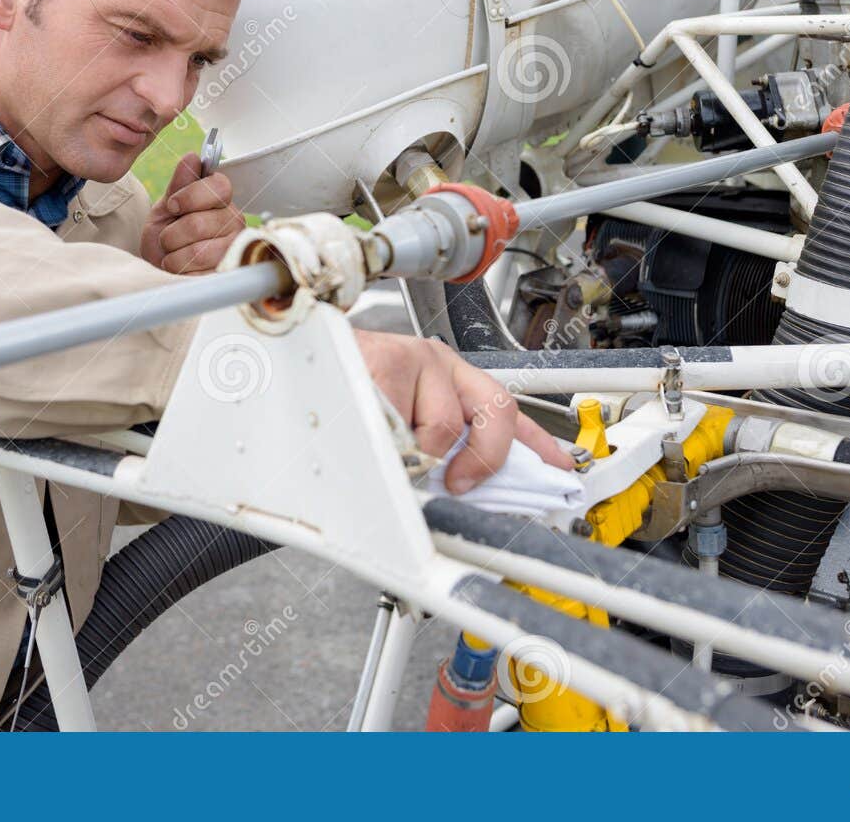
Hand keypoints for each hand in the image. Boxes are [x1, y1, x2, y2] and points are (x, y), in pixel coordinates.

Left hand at [140, 153, 244, 274]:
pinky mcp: (230, 275)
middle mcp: (235, 221)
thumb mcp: (166, 208)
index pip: (219, 187)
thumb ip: (178, 184)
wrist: (160, 270)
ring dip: (174, 257)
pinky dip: (182, 273)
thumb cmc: (165, 237)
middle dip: (171, 235)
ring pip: (198, 251)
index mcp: (221, 199)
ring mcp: (235, 249)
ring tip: (174, 256)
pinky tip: (185, 271)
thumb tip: (193, 157)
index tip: (173, 206)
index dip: (191, 196)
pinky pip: (200, 274)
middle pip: (199, 223)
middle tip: (168, 239)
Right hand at [353, 329, 574, 492]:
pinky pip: (402, 429)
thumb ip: (436, 453)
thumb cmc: (337, 403)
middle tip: (461, 483)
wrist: (287, 369)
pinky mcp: (385, 362)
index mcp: (445, 377)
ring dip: (411, 454)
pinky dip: (382, 445)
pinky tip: (361, 432)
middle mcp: (436, 361)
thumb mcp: (398, 429)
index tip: (562, 470)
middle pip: (498, 410)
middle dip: (483, 458)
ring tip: (379, 444)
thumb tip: (470, 492)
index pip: (508, 410)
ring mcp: (412, 358)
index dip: (537, 444)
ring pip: (441, 429)